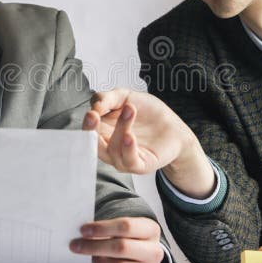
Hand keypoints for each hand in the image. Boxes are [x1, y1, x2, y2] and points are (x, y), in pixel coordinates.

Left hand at [69, 217, 163, 262]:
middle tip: (76, 245)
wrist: (144, 259)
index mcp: (151, 230)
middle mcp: (155, 251)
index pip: (126, 226)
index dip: (101, 228)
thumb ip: (106, 228)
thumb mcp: (123, 229)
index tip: (83, 230)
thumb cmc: (129, 240)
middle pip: (122, 248)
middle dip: (94, 246)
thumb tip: (83, 232)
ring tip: (93, 258)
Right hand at [83, 89, 213, 197]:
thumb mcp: (126, 97)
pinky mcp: (140, 165)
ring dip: (119, 129)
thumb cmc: (148, 113)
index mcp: (104, 131)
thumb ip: (107, 98)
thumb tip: (93, 106)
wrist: (173, 127)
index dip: (88, 122)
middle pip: (94, 143)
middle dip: (91, 130)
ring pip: (113, 149)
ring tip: (129, 109)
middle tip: (94, 115)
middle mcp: (111, 147)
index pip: (89, 130)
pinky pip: (129, 161)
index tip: (92, 111)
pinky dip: (128, 149)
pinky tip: (129, 136)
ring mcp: (124, 158)